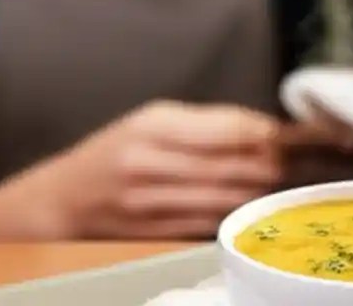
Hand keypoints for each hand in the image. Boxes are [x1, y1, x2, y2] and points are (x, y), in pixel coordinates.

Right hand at [34, 101, 283, 238]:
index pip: (220, 130)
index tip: (279, 132)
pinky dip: (232, 212)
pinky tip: (246, 203)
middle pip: (225, 167)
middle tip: (288, 159)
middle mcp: (148, 165)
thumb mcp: (150, 121)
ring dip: (254, 190)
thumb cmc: (114, 152)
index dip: (257, 131)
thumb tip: (257, 127)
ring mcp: (150, 204)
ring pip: (220, 198)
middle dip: (264, 163)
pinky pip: (206, 223)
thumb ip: (203, 122)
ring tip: (274, 180)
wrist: (64, 200)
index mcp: (150, 129)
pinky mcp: (154, 232)